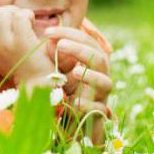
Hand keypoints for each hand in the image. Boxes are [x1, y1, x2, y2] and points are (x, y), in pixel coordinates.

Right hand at [0, 4, 53, 87]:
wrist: (40, 81)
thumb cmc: (20, 63)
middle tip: (0, 15)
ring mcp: (6, 45)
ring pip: (1, 13)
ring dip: (12, 10)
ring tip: (20, 19)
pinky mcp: (23, 43)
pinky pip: (20, 16)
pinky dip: (27, 14)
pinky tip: (31, 23)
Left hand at [45, 26, 112, 143]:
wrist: (74, 121)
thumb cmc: (66, 89)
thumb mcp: (59, 70)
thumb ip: (56, 55)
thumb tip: (49, 40)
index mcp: (93, 61)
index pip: (86, 41)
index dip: (68, 33)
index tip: (47, 32)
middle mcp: (101, 75)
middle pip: (98, 57)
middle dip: (79, 49)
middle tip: (60, 44)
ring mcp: (101, 95)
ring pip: (105, 82)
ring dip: (90, 76)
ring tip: (75, 72)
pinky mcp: (98, 113)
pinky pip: (97, 109)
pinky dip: (86, 105)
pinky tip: (74, 103)